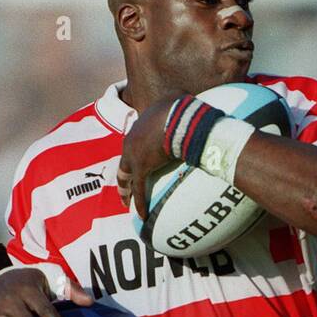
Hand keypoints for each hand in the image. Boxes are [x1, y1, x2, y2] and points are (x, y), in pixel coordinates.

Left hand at [117, 96, 181, 219]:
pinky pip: (139, 188)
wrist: (178, 116)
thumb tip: (192, 105)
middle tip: (124, 183)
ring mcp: (134, 154)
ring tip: (125, 203)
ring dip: (125, 189)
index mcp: (140, 124)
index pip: (136, 139)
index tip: (139, 156)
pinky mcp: (140, 167)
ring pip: (125, 175)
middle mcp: (132, 139)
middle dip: (124, 171)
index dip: (137, 149)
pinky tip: (142, 216)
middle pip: (124, 158)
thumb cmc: (182, 107)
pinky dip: (140, 202)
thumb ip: (180, 105)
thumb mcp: (178, 100)